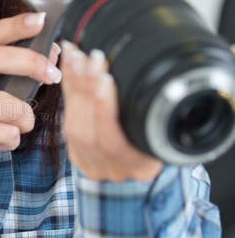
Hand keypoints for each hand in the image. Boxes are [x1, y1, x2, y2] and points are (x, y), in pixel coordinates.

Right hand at [0, 12, 61, 190]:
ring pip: (13, 105)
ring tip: (8, 129)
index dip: (15, 26)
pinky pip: (9, 132)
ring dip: (23, 121)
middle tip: (54, 75)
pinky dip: (11, 141)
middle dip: (32, 63)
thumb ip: (14, 70)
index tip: (40, 20)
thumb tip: (53, 52)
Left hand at [60, 41, 162, 181]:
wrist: (144, 181)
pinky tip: (69, 67)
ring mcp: (88, 162)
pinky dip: (68, 90)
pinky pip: (66, 118)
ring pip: (74, 122)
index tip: (105, 78)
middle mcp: (108, 168)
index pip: (113, 141)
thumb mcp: (169, 137)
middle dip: (88, 87)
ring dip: (75, 85)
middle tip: (92, 57)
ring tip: (78, 56)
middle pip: (88, 128)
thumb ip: (163, 118)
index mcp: (137, 166)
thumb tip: (170, 83)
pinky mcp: (75, 151)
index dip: (105, 109)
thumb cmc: (162, 150)